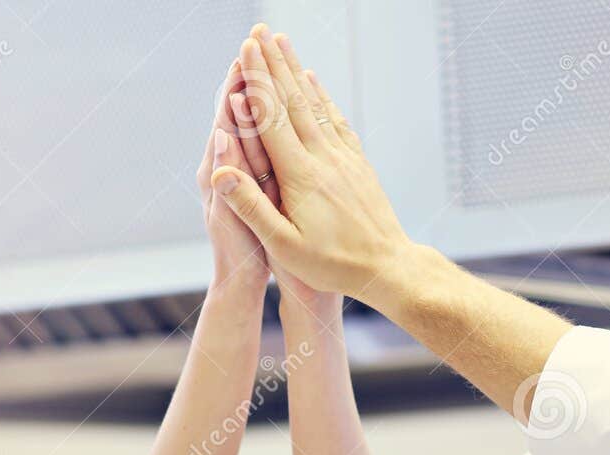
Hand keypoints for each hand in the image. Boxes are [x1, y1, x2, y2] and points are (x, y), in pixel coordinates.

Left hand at [198, 58, 268, 288]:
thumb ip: (227, 182)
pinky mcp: (258, 179)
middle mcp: (225, 167)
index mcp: (217, 174)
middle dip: (248, 77)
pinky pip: (268, 139)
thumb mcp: (234, 223)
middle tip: (257, 40)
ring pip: (255, 122)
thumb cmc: (242, 261)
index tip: (244, 57)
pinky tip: (291, 102)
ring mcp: (242, 172)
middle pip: (238, 113)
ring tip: (273, 59)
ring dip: (263, 90)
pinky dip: (277, 117)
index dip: (235, 87)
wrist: (242, 284)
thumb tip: (220, 137)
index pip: (225, 121)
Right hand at [210, 26, 411, 301]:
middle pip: (293, 101)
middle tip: (258, 31)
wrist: (388, 268)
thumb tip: (221, 171)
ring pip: (315, 104)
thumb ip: (252, 208)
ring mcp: (343, 158)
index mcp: (300, 176)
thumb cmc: (332, 266)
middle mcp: (323, 158)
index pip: (272, 118)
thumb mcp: (285, 247)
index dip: (257, 82)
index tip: (245, 50)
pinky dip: (321, 97)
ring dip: (295, 70)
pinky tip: (314, 82)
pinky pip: (335, 122)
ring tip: (282, 42)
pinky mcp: (357, 164)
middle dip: (273, 63)